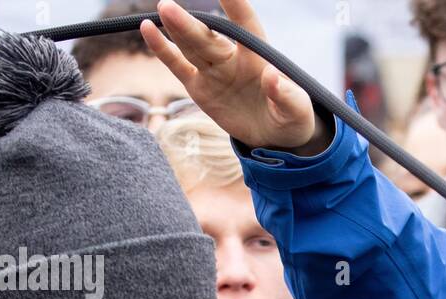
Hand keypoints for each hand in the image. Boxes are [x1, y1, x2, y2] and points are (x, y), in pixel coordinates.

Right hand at [140, 0, 325, 152]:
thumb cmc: (291, 116)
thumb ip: (287, 94)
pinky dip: (163, 50)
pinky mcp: (199, 88)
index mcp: (259, 55)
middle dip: (191, 23)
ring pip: (192, 46)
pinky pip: (178, 65)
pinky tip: (148, 29)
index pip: (245, 23)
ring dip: (177, 29)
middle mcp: (232, 58)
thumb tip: (272, 76)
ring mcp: (214, 71)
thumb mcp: (297, 110)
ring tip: (163, 10)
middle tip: (169, 5)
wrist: (276, 137)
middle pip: (209, 37)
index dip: (235, 4)